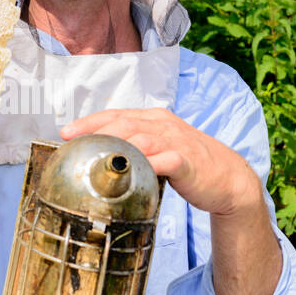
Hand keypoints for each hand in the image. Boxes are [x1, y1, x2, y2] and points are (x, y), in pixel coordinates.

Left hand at [59, 108, 260, 215]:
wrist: (228, 179)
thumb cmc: (189, 165)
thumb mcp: (160, 149)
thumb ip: (136, 148)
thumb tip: (103, 157)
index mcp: (155, 120)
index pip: (117, 115)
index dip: (90, 121)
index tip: (67, 131)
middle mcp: (164, 125)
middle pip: (124, 122)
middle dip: (95, 130)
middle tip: (73, 140)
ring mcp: (176, 141)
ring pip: (141, 138)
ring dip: (116, 145)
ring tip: (93, 154)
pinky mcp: (186, 161)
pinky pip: (164, 160)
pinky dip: (146, 163)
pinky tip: (130, 170)